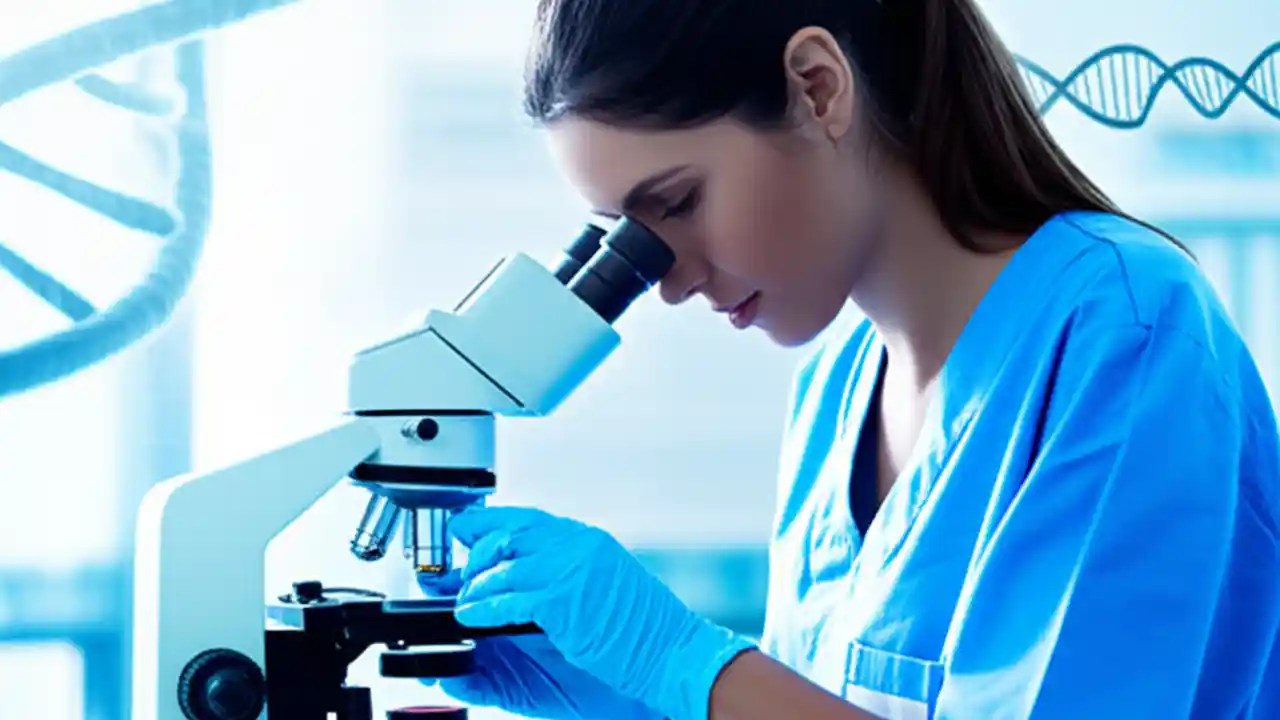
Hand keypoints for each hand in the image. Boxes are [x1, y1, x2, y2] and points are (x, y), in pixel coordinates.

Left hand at [450, 507, 754, 719]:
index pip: (526, 519)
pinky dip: (483, 607)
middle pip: (507, 533)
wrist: (674, 652)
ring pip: (502, 564)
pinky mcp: (562, 599)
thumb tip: (525, 574)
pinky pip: (507, 598)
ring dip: (475, 586)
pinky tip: (471, 617)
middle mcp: (577, 545)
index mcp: (587, 540)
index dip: (488, 524)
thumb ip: (567, 573)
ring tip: (463, 601)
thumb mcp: (604, 586)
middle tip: (455, 574)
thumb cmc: (643, 630)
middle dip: (474, 554)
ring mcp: (570, 568)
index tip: (464, 532)